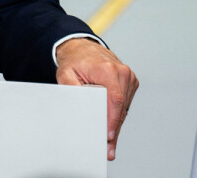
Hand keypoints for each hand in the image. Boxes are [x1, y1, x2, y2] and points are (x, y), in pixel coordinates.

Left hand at [55, 37, 138, 160]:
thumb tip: (80, 108)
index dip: (113, 120)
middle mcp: (122, 72)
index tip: (109, 136)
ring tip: (109, 143)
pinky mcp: (130, 82)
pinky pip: (126, 104)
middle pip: (121, 108)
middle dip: (114, 129)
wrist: (83, 48)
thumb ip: (72, 90)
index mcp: (108, 69)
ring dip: (117, 124)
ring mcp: (128, 77)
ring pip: (125, 108)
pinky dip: (118, 115)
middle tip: (108, 148)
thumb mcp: (66, 74)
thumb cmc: (75, 61)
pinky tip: (112, 127)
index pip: (115, 99)